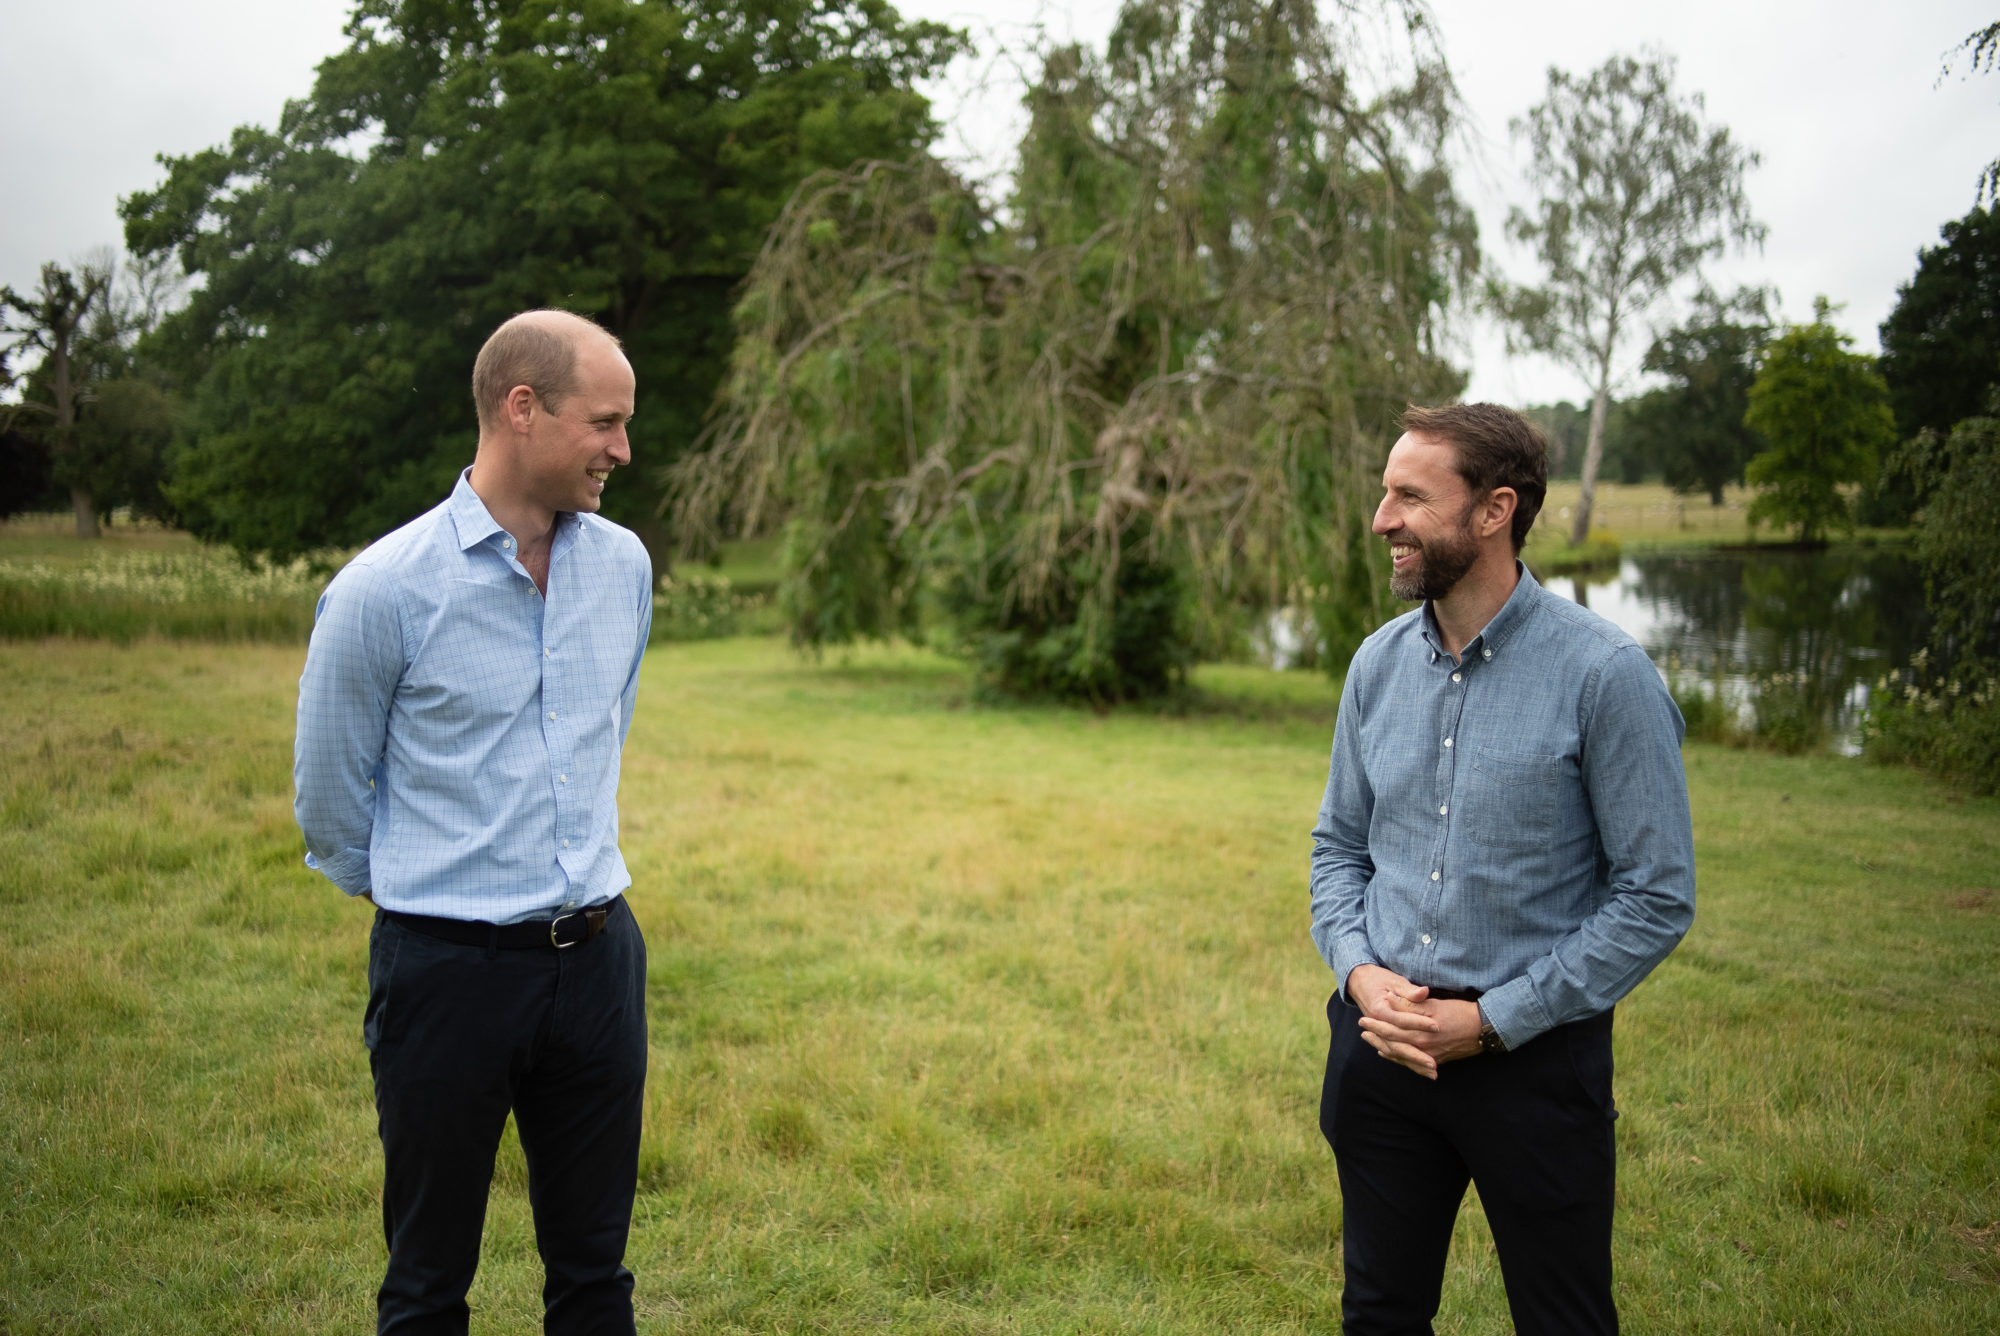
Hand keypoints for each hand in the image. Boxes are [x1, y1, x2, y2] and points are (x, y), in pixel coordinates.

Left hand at [1347, 964, 1482, 1079]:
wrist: (1482, 1029)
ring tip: (1372, 1043)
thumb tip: (1388, 998)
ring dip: (1384, 1049)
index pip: (1391, 1029)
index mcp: (1420, 1032)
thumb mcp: (1433, 1004)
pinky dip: (1399, 1058)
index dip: (1376, 1024)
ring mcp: (1429, 1056)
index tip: (1363, 1019)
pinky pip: (1412, 1062)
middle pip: (1393, 1045)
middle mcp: (1422, 1048)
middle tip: (1362, 1031)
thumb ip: (1409, 1004)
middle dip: (1376, 1038)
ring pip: (1401, 1056)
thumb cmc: (1458, 1012)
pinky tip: (1389, 1055)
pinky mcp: (1435, 1060)